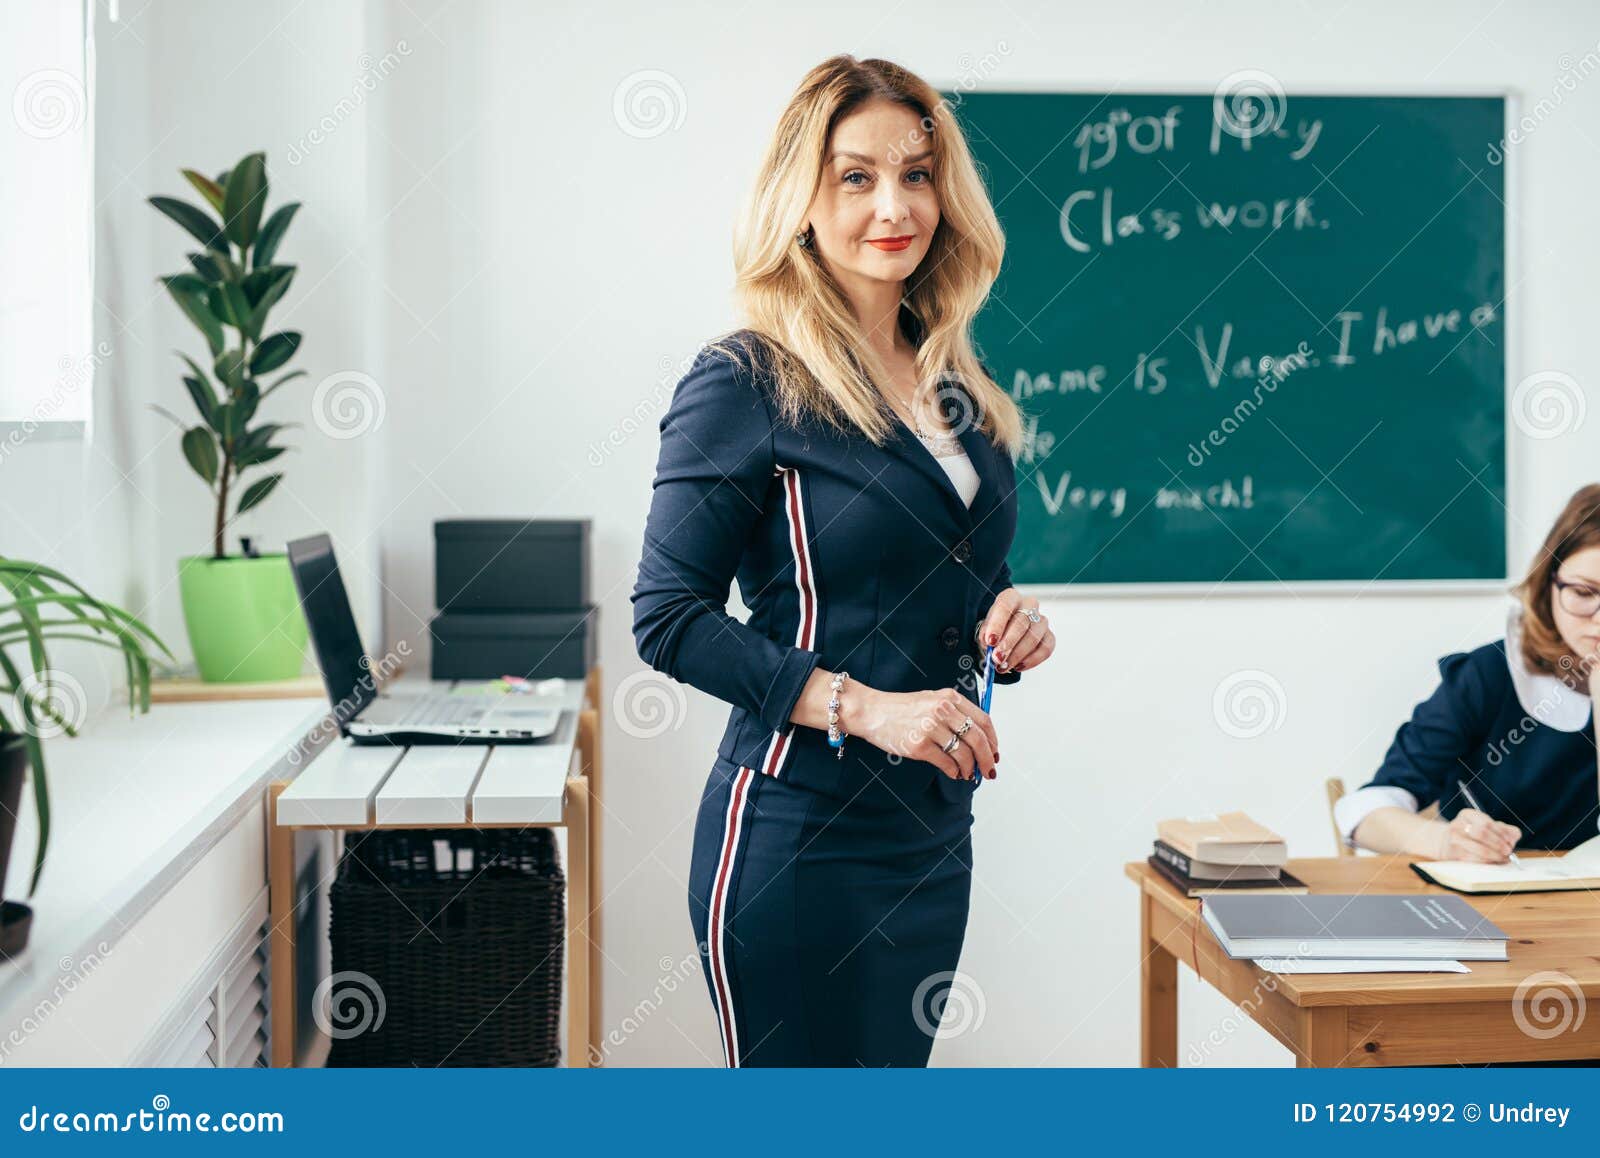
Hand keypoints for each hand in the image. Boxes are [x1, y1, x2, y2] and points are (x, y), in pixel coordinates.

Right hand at [842, 686, 998, 780]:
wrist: (872, 711)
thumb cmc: (901, 708)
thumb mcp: (932, 700)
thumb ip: (955, 714)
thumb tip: (978, 739)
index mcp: (950, 698)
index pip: (983, 721)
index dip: (993, 740)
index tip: (994, 752)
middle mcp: (942, 711)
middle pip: (978, 739)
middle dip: (987, 759)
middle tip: (989, 771)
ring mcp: (930, 728)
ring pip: (964, 754)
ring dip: (970, 768)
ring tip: (968, 774)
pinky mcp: (919, 746)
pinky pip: (946, 763)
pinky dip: (954, 771)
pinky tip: (954, 773)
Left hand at [978, 588, 1054, 672]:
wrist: (1005, 632)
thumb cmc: (995, 629)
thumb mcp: (985, 628)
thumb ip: (987, 635)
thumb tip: (991, 645)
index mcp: (1010, 597)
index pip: (1005, 606)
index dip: (998, 624)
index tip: (991, 641)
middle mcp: (1029, 605)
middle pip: (1022, 622)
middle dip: (1009, 643)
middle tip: (998, 658)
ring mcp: (1041, 619)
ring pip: (1034, 637)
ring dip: (1018, 655)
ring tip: (1004, 666)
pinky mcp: (1049, 635)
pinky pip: (1046, 648)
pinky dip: (1032, 660)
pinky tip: (1018, 666)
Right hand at [1435, 809, 1520, 862]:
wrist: (1446, 843)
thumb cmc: (1473, 835)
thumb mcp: (1485, 826)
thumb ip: (1504, 829)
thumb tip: (1514, 836)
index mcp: (1467, 814)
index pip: (1487, 823)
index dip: (1502, 833)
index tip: (1511, 841)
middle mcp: (1457, 825)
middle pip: (1482, 834)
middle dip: (1499, 844)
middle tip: (1508, 851)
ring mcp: (1454, 840)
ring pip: (1480, 849)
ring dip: (1497, 855)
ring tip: (1504, 858)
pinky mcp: (1453, 854)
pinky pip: (1475, 860)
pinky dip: (1489, 862)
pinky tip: (1494, 861)